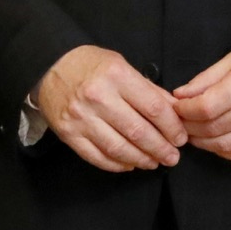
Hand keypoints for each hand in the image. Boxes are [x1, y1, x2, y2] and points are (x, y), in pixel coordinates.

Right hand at [37, 45, 185, 170]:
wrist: (49, 67)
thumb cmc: (90, 65)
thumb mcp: (122, 65)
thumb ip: (148, 89)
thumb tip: (175, 110)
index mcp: (116, 76)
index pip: (153, 108)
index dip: (172, 127)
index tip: (181, 138)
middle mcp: (98, 98)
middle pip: (138, 131)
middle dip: (161, 148)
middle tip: (173, 157)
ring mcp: (81, 118)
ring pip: (118, 148)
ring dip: (141, 159)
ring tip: (154, 162)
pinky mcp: (69, 134)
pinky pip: (97, 156)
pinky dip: (116, 164)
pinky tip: (129, 164)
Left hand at [173, 33, 230, 161]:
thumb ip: (207, 78)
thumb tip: (181, 95)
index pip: (205, 108)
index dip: (184, 111)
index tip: (177, 106)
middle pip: (211, 128)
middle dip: (188, 126)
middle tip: (179, 120)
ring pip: (223, 145)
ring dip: (202, 142)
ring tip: (193, 131)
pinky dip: (222, 151)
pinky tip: (214, 141)